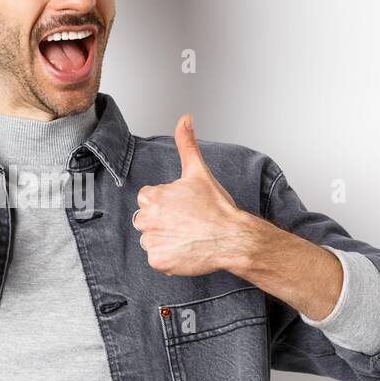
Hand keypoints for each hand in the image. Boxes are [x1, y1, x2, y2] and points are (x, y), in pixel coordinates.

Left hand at [132, 114, 255, 276]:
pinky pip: (157, 260)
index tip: (184, 207)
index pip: (148, 199)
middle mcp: (147, 219)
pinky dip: (169, 258)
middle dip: (162, 221)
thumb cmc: (217, 207)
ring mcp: (152, 242)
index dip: (167, 203)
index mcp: (152, 196)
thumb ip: (187, 144)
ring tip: (188, 236)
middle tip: (187, 222)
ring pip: (151, 240)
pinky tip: (186, 250)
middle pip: (146, 220)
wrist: (232, 238)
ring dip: (165, 240)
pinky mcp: (159, 262)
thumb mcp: (199, 172)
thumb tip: (185, 118)